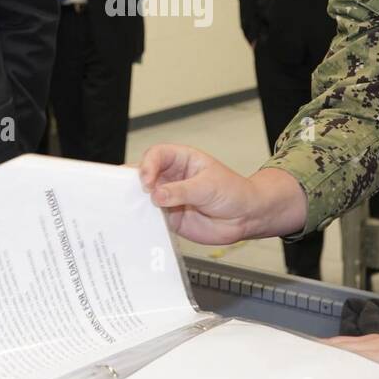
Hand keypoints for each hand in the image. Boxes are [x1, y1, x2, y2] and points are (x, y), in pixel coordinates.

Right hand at [138, 145, 306, 244]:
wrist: (245, 217)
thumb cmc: (233, 192)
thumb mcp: (208, 187)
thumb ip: (181, 191)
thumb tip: (157, 195)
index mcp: (181, 160)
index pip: (157, 155)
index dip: (148, 165)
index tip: (148, 180)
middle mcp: (172, 177)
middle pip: (145, 174)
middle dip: (136, 182)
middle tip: (133, 192)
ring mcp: (169, 197)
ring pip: (145, 197)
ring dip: (138, 203)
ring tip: (134, 209)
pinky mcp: (170, 218)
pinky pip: (153, 218)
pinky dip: (146, 221)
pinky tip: (143, 223)